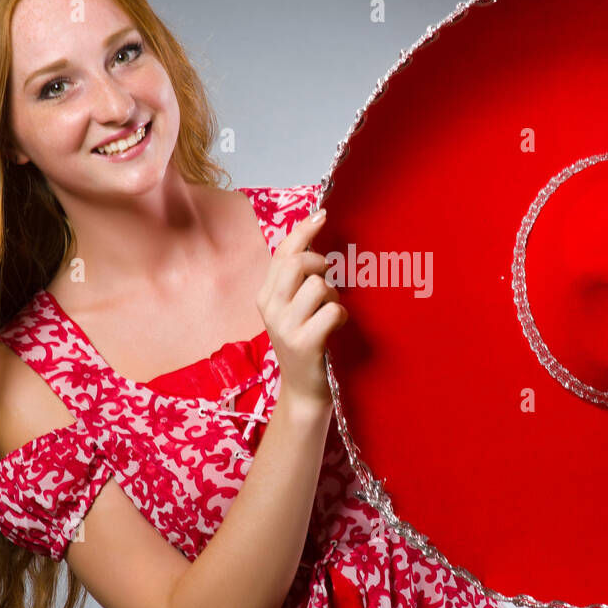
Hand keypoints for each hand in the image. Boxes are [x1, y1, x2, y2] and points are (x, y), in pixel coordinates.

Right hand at [256, 209, 347, 407]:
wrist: (304, 393)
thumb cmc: (305, 345)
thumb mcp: (293, 311)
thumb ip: (297, 282)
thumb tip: (315, 244)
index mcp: (266, 296)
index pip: (282, 252)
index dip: (304, 230)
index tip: (323, 215)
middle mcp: (271, 308)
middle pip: (298, 263)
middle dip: (322, 264)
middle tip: (330, 280)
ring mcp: (285, 326)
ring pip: (318, 285)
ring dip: (334, 294)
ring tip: (330, 311)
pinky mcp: (304, 342)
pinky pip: (332, 311)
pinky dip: (341, 315)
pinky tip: (336, 328)